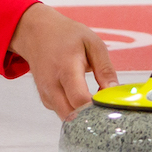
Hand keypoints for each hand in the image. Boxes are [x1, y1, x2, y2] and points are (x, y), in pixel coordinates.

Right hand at [10, 3, 117, 119]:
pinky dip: (74, 111)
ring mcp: (46, 94)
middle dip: (91, 116)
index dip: (96, 107)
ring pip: (67, 117)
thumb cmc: (66, 36)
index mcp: (66, 68)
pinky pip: (62, 113)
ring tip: (94, 100)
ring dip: (83, 115)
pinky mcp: (45, 99)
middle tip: (104, 107)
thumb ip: (105, 70)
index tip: (109, 104)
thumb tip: (114, 92)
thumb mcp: (92, 44)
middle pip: (72, 115)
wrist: (37, 33)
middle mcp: (52, 85)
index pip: (79, 99)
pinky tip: (81, 98)